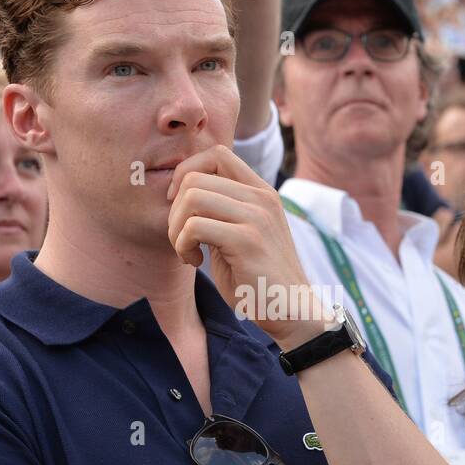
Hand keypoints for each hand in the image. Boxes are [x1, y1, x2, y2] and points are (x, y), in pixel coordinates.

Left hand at [167, 144, 327, 348]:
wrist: (291, 310)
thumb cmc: (258, 277)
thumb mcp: (240, 233)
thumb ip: (220, 210)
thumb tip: (179, 192)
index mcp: (260, 191)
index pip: (217, 153)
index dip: (187, 172)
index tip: (179, 205)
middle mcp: (261, 197)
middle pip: (195, 176)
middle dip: (174, 209)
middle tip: (181, 239)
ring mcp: (256, 216)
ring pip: (191, 197)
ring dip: (176, 228)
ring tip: (186, 251)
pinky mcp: (247, 240)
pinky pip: (194, 226)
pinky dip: (182, 245)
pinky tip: (195, 261)